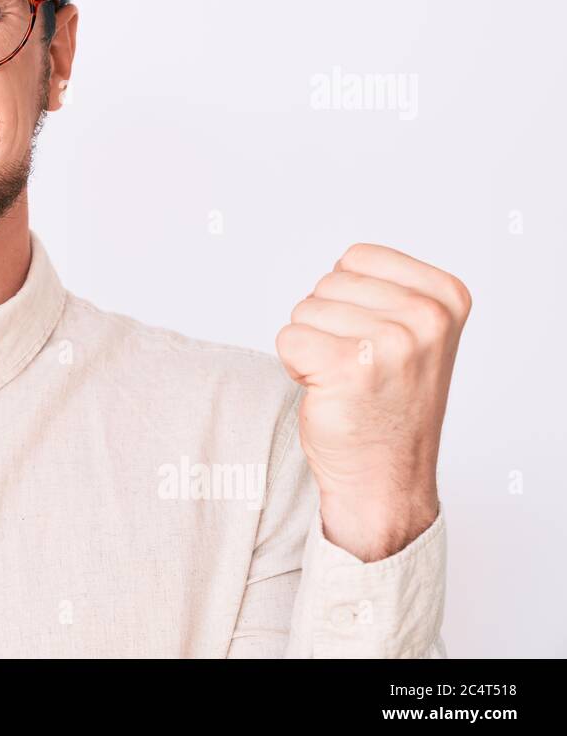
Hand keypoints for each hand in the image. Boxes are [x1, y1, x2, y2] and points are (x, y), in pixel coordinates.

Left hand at [276, 243, 470, 560]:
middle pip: (328, 282)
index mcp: (447, 297)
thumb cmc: (389, 403)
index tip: (375, 340)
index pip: (358, 257)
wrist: (385, 478)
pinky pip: (288, 338)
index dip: (349, 298)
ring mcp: (392, 342)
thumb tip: (342, 262)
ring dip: (312, 346)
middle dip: (328, 324)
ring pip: (305, 310)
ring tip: (345, 380)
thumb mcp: (414, 332)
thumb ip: (389, 290)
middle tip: (357, 367)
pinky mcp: (350, 367)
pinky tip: (328, 392)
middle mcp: (427, 317)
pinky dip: (295, 366)